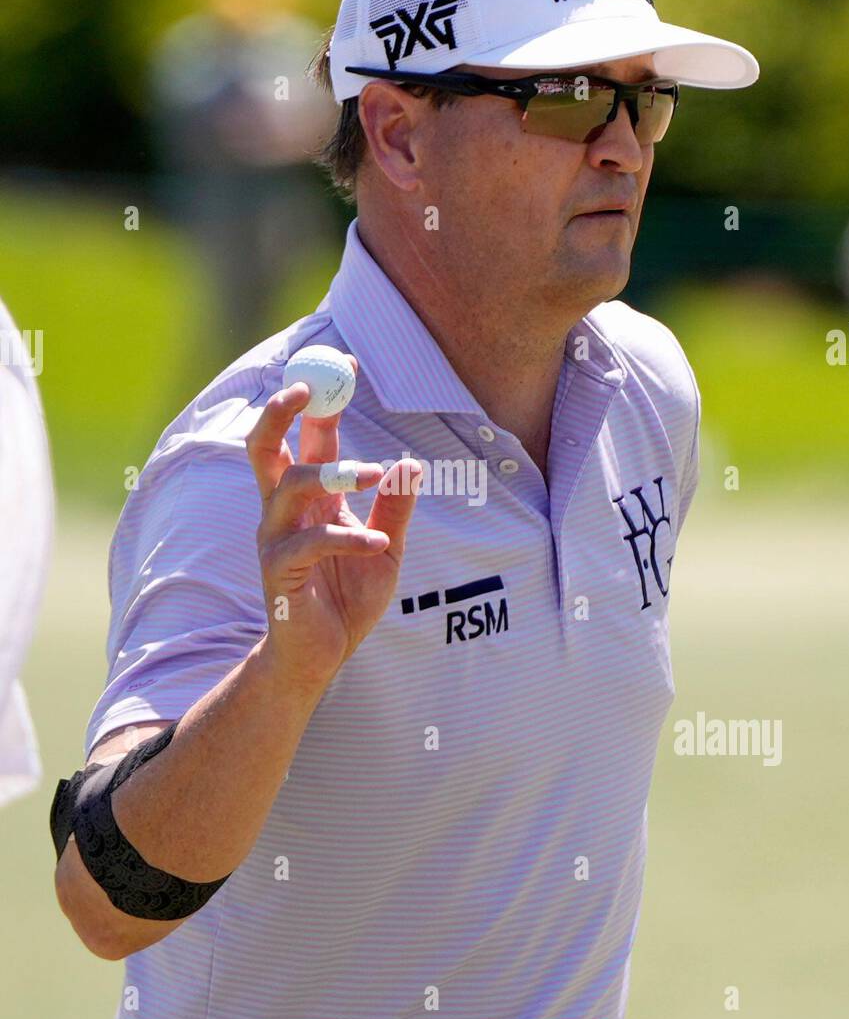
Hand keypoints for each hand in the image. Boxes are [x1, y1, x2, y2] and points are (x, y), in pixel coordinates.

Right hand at [245, 362, 421, 684]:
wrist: (321, 656)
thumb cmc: (346, 599)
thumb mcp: (385, 549)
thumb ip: (396, 509)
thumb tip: (411, 462)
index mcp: (309, 498)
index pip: (308, 436)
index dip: (323, 397)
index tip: (347, 362)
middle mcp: (283, 510)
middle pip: (265, 446)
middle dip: (281, 411)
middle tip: (310, 390)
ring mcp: (275, 539)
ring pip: (289, 485)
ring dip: (333, 472)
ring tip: (375, 474)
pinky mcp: (278, 572)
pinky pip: (309, 542)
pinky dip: (347, 538)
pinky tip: (378, 545)